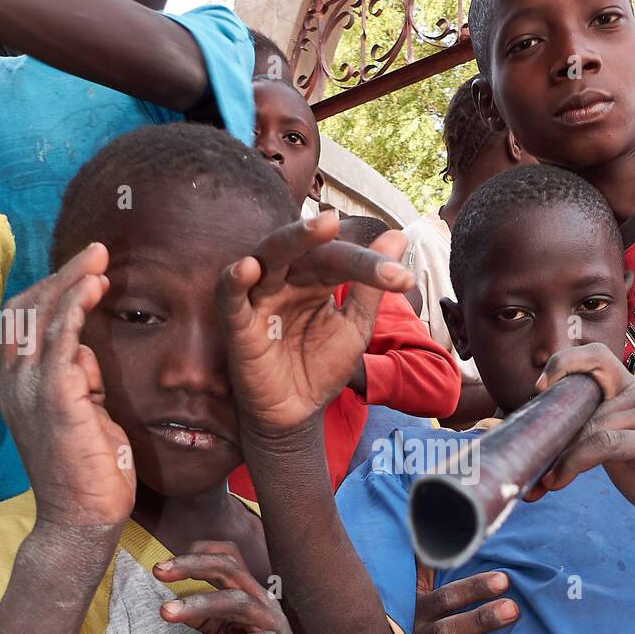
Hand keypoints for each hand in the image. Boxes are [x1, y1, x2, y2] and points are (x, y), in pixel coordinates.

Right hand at [0, 243, 135, 528]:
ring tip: (99, 260)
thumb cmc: (91, 474)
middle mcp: (15, 384)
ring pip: (43, 319)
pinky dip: (74, 309)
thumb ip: (81, 382)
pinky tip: (92, 288)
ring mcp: (30, 391)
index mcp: (18, 387)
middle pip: (27, 311)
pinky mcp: (55, 400)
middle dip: (61, 276)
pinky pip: (61, 342)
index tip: (85, 271)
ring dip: (71, 283)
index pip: (23, 324)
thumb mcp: (84, 416)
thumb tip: (87, 352)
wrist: (83, 521)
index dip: (50, 291)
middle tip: (96, 252)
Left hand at [154, 540, 335, 633]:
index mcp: (248, 594)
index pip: (226, 559)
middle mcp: (262, 601)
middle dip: (192, 566)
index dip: (195, 555)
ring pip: (238, 602)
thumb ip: (202, 618)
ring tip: (168, 612)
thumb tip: (170, 605)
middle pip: (229, 569)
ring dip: (201, 603)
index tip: (162, 567)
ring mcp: (274, 624)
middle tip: (159, 572)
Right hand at [216, 212, 409, 435]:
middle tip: (335, 221)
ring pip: (268, 258)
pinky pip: (230, 296)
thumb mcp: (354, 327)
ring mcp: (260, 299)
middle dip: (316, 235)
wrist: (297, 413)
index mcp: (315, 279)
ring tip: (314, 226)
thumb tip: (398, 235)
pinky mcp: (238, 324)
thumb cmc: (321, 367)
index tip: (405, 280)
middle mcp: (287, 281)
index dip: (370, 266)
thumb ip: (371, 286)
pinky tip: (248, 268)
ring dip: (289, 241)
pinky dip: (234, 281)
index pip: (340, 259)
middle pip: (301, 249)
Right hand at [403, 564, 518, 633]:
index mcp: (420, 609)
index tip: (505, 580)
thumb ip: (427, 561)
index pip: (448, 596)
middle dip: (479, 619)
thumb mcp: (415, 588)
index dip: (475, 587)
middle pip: (447, 628)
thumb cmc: (414, 617)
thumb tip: (438, 524)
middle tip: (512, 610)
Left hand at [525, 343, 634, 541]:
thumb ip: (587, 430)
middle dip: (551, 427)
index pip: (596, 356)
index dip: (564, 363)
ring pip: (589, 425)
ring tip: (545, 481)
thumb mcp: (614, 445)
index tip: (538, 388)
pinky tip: (559, 481)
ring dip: (560, 456)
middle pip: (583, 397)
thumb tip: (535, 438)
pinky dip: (574, 462)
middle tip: (530, 453)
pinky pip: (604, 443)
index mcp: (633, 389)